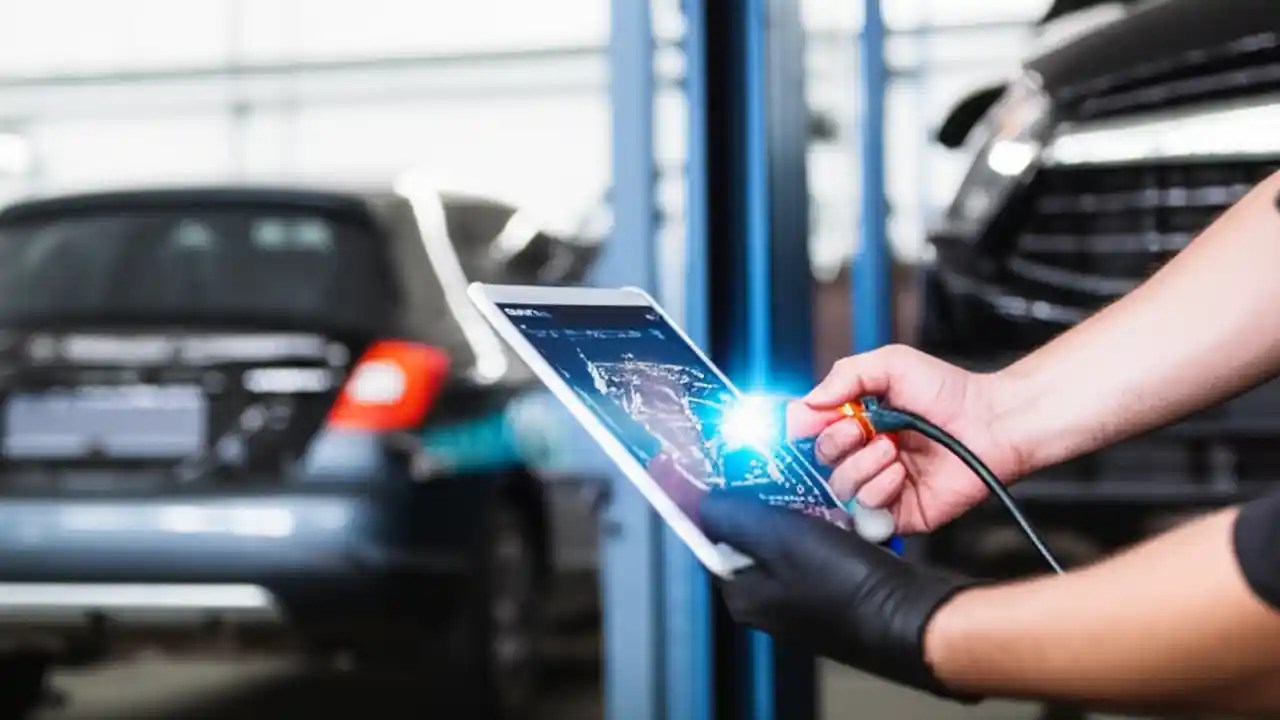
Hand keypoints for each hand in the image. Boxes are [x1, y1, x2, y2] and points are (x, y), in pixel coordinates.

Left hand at [701, 492, 975, 699]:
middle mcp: (771, 601)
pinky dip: (835, 525)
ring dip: (807, 510)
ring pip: (795, 536)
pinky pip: (827, 545)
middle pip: (756, 535)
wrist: (913, 617)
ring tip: (822, 493)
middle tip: (785, 475)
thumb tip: (704, 503)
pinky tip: (849, 516)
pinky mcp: (840, 589)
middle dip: (772, 502)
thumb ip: (734, 517)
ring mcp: (806, 597)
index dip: (725, 502)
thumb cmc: (845, 585)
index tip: (735, 472)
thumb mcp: (778, 538)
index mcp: (744, 595)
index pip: (715, 539)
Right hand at [789, 345, 1024, 532]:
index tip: (813, 419)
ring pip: (840, 487)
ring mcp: (878, 484)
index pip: (809, 431)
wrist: (990, 422)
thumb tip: (807, 403)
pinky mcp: (897, 512)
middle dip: (837, 442)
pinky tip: (901, 474)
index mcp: (855, 421)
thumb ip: (844, 375)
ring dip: (863, 465)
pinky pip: (866, 511)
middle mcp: (862, 454)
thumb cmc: (949, 392)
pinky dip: (879, 490)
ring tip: (893, 450)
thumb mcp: (891, 364)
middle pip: (818, 461)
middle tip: (865, 428)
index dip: (804, 427)